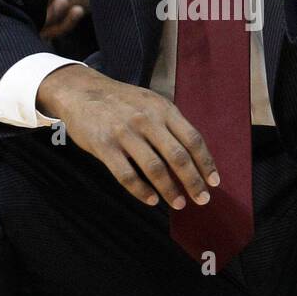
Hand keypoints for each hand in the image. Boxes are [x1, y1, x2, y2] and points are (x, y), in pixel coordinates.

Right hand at [36, 63, 218, 210]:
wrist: (82, 91)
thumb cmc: (122, 101)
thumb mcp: (151, 102)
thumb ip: (171, 124)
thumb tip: (194, 155)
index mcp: (163, 109)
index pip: (192, 139)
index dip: (206, 163)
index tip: (214, 182)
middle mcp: (147, 120)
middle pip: (177, 156)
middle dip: (193, 181)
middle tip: (202, 199)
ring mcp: (125, 133)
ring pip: (154, 168)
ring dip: (170, 190)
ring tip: (179, 204)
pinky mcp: (104, 146)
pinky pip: (127, 175)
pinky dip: (141, 191)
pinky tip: (152, 200)